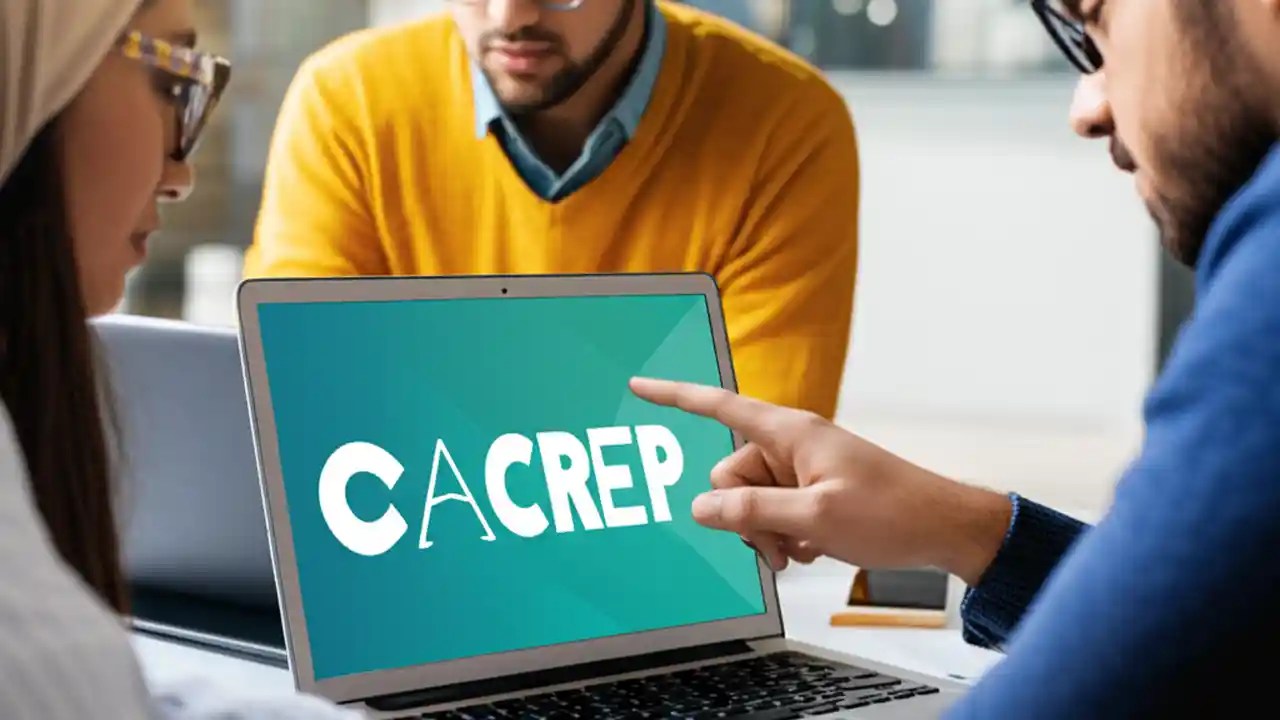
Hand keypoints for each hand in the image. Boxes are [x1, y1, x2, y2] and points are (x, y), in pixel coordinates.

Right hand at [628, 378, 1011, 584]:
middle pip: (730, 475)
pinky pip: (773, 511)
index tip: (639, 387)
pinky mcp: (812, 491)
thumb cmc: (891, 512)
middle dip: (744, 516)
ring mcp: (801, 469)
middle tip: (779, 543)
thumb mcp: (814, 517)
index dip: (675, 396)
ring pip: (750, 501)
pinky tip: (812, 547)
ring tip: (800, 549)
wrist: (941, 529)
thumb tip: (701, 510)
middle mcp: (791, 445)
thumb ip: (752, 512)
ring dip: (766, 532)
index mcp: (789, 432)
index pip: (719, 406)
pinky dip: (784, 534)